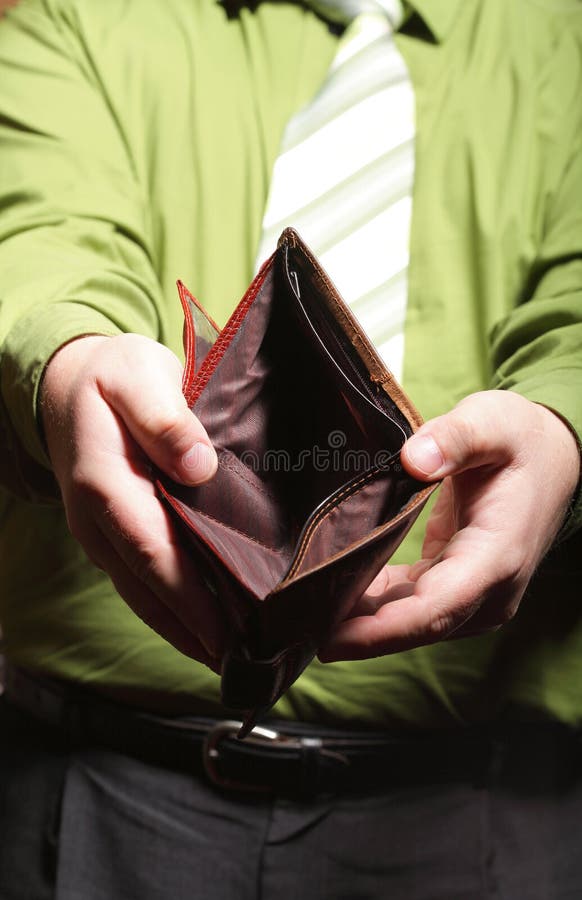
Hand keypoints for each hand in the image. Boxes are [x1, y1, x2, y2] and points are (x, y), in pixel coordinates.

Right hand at [41, 333, 224, 670]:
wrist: (72, 382)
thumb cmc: (114, 376)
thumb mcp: (139, 377)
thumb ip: (164, 419)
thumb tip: (199, 467)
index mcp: (104, 483)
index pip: (152, 552)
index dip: (189, 599)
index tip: (227, 636)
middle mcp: (98, 521)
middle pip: (149, 589)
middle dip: (196, 631)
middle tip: (247, 664)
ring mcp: (104, 533)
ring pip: (145, 594)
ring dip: (186, 629)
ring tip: (236, 659)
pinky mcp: (116, 535)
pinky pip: (145, 581)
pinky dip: (176, 608)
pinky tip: (210, 624)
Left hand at [320, 390, 579, 660]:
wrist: (554, 458)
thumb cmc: (521, 440)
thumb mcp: (493, 422)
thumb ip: (455, 439)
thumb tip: (413, 459)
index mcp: (496, 556)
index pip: (435, 608)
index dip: (380, 631)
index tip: (328, 638)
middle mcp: (488, 590)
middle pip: (415, 626)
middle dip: (355, 634)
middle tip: (292, 626)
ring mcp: (473, 595)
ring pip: (408, 621)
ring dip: (358, 621)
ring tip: (300, 611)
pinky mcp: (456, 587)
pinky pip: (408, 605)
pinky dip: (371, 603)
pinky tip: (331, 590)